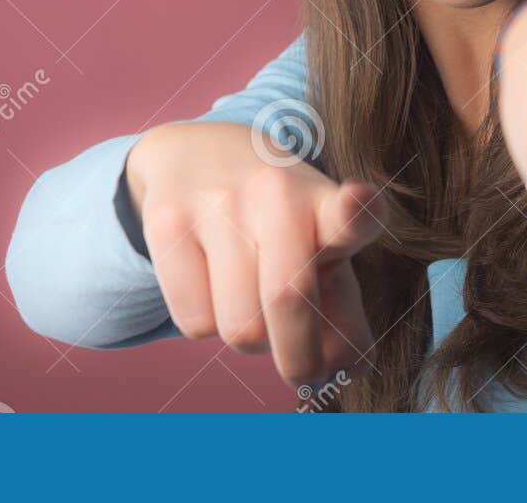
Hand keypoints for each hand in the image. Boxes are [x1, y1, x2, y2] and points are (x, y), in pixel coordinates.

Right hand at [126, 121, 385, 389]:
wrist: (200, 154)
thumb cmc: (282, 224)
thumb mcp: (323, 252)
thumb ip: (343, 316)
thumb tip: (346, 372)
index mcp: (326, 202)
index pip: (345, 208)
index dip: (357, 211)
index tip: (359, 202)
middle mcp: (276, 191)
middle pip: (287, 300)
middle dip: (299, 359)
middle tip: (303, 371)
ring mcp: (218, 201)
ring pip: (239, 327)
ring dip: (250, 338)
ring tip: (250, 299)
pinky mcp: (167, 219)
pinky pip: (194, 322)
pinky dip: (207, 325)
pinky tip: (211, 286)